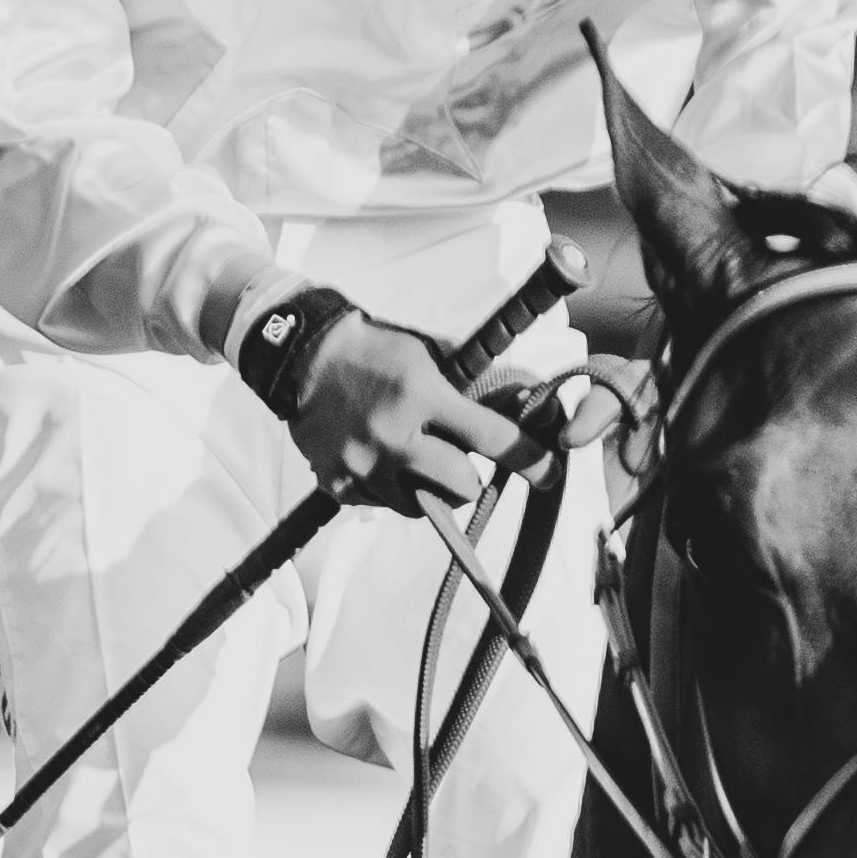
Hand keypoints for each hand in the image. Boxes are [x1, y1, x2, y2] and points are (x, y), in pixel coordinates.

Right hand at [286, 310, 522, 510]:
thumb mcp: (430, 356)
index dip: (528, 459)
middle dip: (468, 476)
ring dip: (430, 488)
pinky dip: (391, 490)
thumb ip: (471, 386)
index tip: (551, 475)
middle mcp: (392, 436)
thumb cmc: (377, 351)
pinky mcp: (338, 485)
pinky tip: (381, 460)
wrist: (304, 357)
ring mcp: (363, 465)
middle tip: (457, 459)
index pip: (490, 437)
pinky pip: (384, 505)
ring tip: (415, 459)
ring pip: (423, 505)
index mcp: (420, 395)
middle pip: (461, 486)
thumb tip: (524, 406)